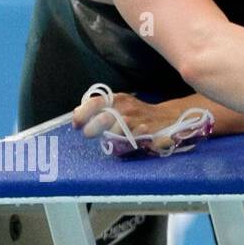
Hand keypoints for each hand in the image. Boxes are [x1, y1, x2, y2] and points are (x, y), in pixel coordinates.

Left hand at [72, 90, 188, 145]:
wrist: (167, 117)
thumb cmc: (137, 113)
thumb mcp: (118, 104)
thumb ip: (98, 107)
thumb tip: (76, 112)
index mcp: (117, 99)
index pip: (95, 103)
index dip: (82, 114)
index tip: (76, 125)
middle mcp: (126, 108)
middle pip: (103, 119)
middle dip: (92, 130)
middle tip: (89, 135)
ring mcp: (137, 121)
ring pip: (115, 133)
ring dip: (109, 139)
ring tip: (109, 140)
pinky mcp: (146, 133)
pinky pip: (129, 142)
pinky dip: (122, 145)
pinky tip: (122, 144)